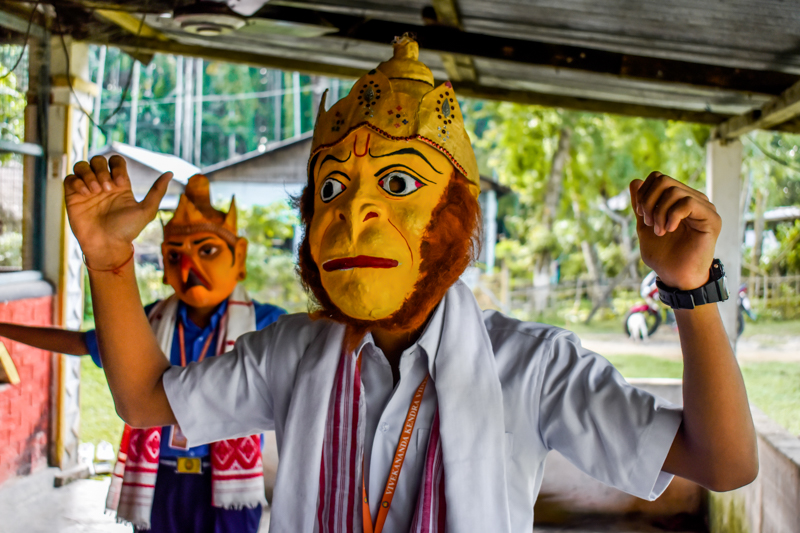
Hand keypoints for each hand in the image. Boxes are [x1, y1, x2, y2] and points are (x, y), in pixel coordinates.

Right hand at [64, 155, 171, 268]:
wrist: (107, 246)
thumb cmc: (127, 231)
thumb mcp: (146, 210)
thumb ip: (157, 191)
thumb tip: (170, 173)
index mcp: (120, 185)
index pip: (116, 161)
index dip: (117, 166)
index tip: (120, 184)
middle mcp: (103, 184)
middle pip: (98, 160)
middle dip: (102, 170)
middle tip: (107, 189)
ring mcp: (87, 190)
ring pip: (82, 166)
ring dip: (89, 174)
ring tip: (95, 191)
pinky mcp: (73, 197)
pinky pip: (70, 178)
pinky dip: (77, 181)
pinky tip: (85, 194)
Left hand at [630, 172, 720, 289]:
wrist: (676, 276)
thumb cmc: (663, 256)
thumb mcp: (645, 226)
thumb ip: (640, 205)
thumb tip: (635, 181)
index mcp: (678, 200)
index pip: (657, 177)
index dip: (643, 193)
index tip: (641, 215)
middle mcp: (693, 199)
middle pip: (663, 180)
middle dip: (649, 202)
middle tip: (649, 223)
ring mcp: (704, 207)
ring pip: (674, 191)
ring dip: (659, 212)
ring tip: (660, 231)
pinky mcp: (711, 218)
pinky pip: (688, 202)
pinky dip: (672, 215)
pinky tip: (669, 229)